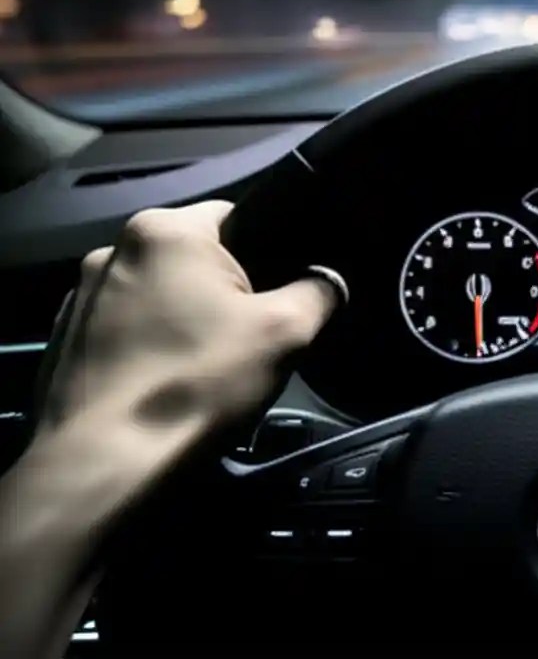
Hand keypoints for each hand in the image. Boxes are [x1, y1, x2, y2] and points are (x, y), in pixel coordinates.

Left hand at [0, 200, 338, 658]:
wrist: (104, 463)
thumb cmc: (197, 385)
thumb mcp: (286, 335)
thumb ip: (319, 292)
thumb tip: (328, 280)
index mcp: (166, 230)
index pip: (239, 217)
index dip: (272, 256)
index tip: (282, 300)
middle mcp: (113, 249)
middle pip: (196, 261)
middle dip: (225, 295)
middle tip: (250, 343)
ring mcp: (81, 296)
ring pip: (160, 298)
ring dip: (184, 323)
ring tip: (206, 372)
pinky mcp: (66, 341)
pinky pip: (127, 331)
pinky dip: (150, 350)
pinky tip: (165, 387)